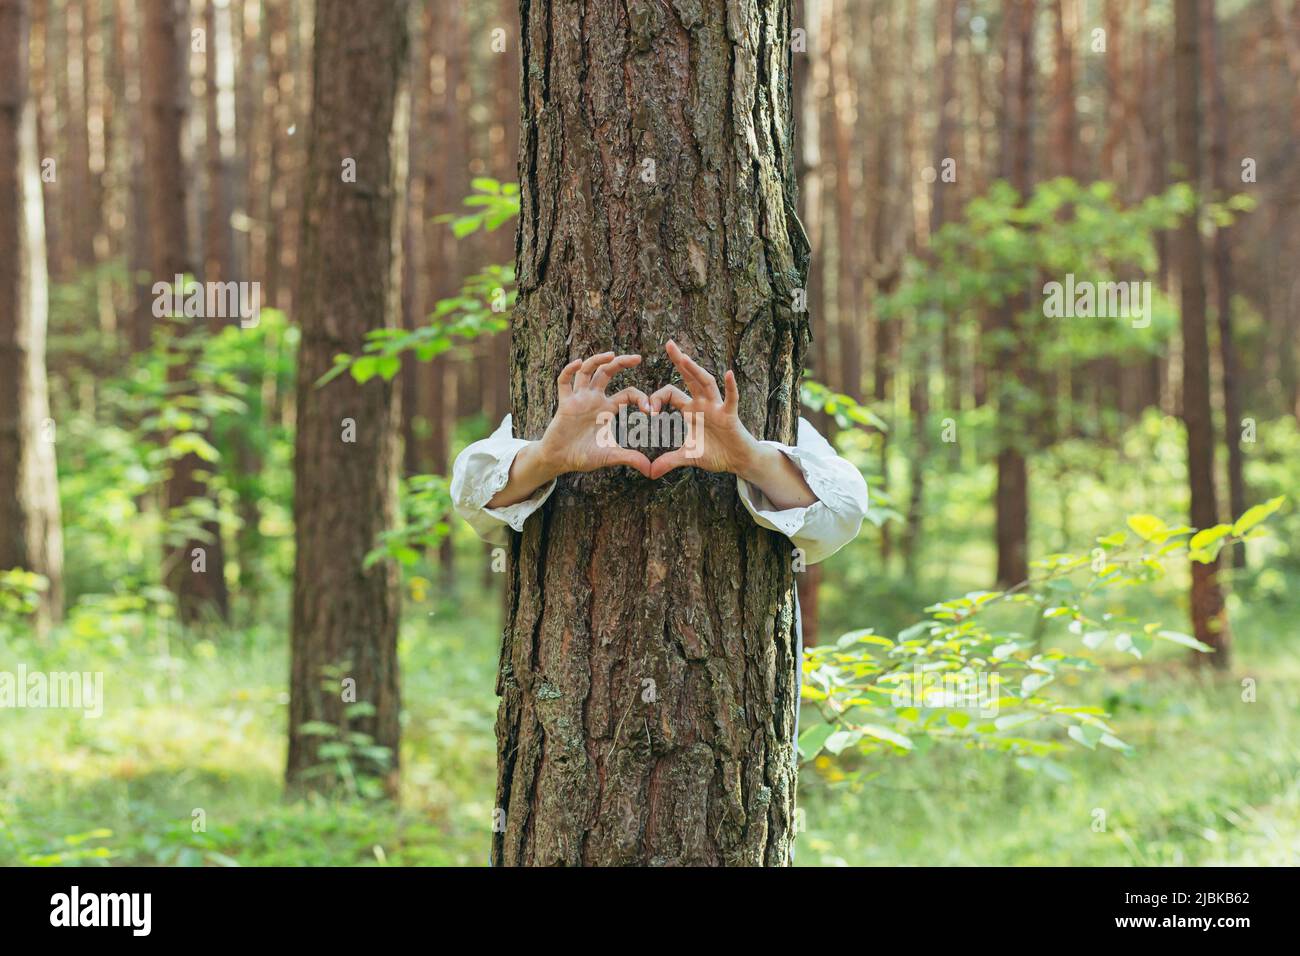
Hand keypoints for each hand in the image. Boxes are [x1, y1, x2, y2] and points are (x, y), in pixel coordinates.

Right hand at [537, 352, 652, 477]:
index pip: (628, 393)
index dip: (641, 397)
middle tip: (638, 358)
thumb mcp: (610, 456)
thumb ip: (630, 458)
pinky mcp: (564, 403)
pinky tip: (578, 363)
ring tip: (610, 354)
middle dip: (621, 363)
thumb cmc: (583, 456)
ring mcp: (579, 399)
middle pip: (607, 373)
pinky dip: (569, 371)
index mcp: (607, 408)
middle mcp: (594, 399)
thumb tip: (650, 471)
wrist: (559, 461)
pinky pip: (564, 382)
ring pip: (587, 372)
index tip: (650, 410)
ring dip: (597, 360)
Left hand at [646, 340, 759, 479]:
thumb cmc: (715, 453)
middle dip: (679, 360)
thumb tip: (650, 473)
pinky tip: (729, 374)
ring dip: (695, 370)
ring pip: (706, 383)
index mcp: (690, 409)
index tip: (647, 411)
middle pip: (689, 377)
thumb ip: (668, 461)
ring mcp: (717, 407)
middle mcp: (702, 403)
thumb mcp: (687, 457)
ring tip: (685, 357)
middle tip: (668, 343)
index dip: (656, 399)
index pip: (669, 394)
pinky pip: (731, 398)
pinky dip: (730, 387)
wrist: (737, 460)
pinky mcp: (730, 414)